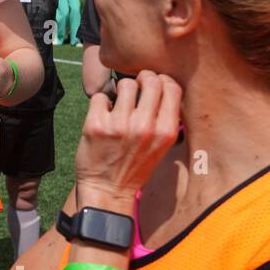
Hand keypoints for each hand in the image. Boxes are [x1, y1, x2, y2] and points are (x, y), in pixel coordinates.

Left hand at [74, 70, 181, 207]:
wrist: (108, 190)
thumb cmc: (135, 167)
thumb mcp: (161, 147)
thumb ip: (164, 119)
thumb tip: (161, 86)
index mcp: (165, 132)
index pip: (172, 87)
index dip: (162, 81)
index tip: (154, 85)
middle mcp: (145, 126)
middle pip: (150, 80)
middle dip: (143, 78)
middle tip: (136, 87)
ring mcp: (120, 124)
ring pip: (125, 84)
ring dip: (121, 90)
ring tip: (119, 103)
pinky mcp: (96, 124)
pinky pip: (100, 96)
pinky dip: (101, 102)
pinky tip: (103, 115)